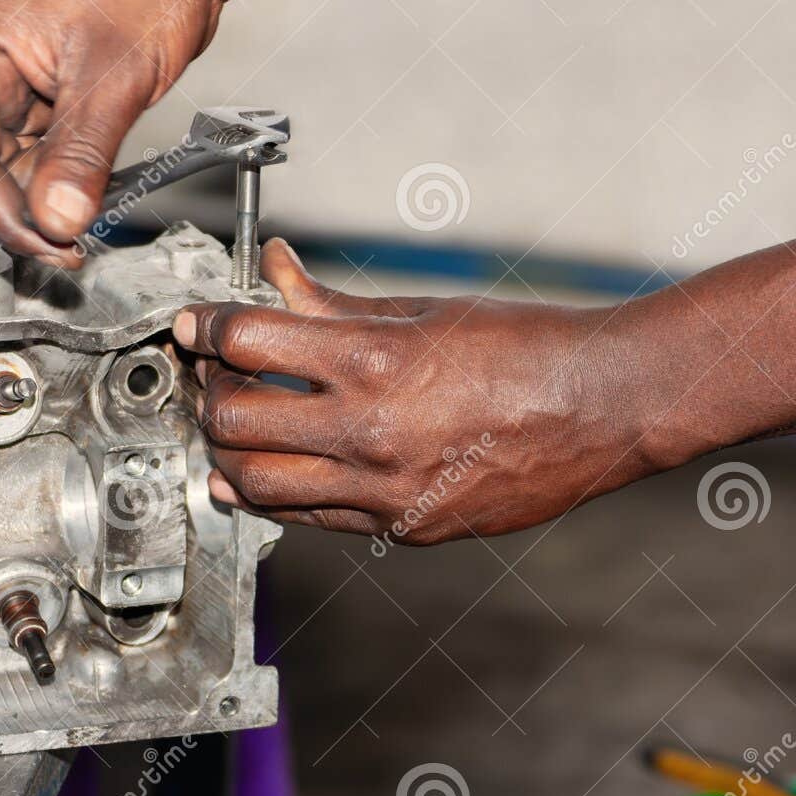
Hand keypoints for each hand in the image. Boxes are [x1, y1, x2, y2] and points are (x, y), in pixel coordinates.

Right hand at [0, 0, 224, 265]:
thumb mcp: (115, 76)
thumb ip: (81, 157)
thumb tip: (57, 224)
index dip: (5, 216)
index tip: (53, 248)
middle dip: (26, 213)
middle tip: (76, 248)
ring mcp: (2, 76)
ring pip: (10, 168)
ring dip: (47, 200)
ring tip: (92, 223)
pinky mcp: (35, 89)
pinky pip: (37, 152)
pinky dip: (64, 179)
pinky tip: (94, 195)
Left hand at [172, 239, 663, 542]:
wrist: (603, 408)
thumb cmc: (523, 347)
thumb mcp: (420, 310)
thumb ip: (333, 301)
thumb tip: (277, 268)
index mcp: (372, 359)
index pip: (245, 340)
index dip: (204, 327)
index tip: (192, 325)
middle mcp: (369, 430)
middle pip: (234, 419)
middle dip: (207, 392)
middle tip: (210, 377)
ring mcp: (384, 489)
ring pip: (257, 483)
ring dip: (228, 452)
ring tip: (231, 427)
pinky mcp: (402, 528)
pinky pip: (310, 520)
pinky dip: (274, 497)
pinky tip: (262, 477)